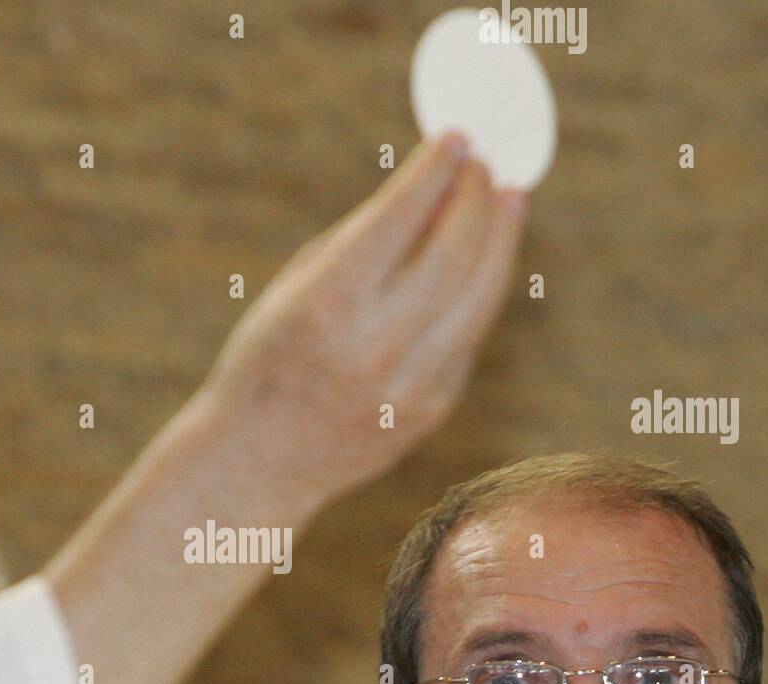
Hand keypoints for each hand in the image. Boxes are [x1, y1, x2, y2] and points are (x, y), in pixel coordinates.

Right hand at [196, 133, 528, 510]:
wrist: (259, 461)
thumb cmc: (269, 361)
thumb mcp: (293, 290)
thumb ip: (361, 241)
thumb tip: (433, 189)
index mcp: (326, 306)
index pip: (400, 218)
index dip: (434, 171)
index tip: (454, 138)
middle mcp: (374, 346)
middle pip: (454, 251)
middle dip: (475, 197)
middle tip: (485, 166)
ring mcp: (411, 384)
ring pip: (480, 294)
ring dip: (500, 237)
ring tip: (509, 197)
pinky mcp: (433, 407)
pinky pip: (468, 333)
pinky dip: (480, 288)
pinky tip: (483, 258)